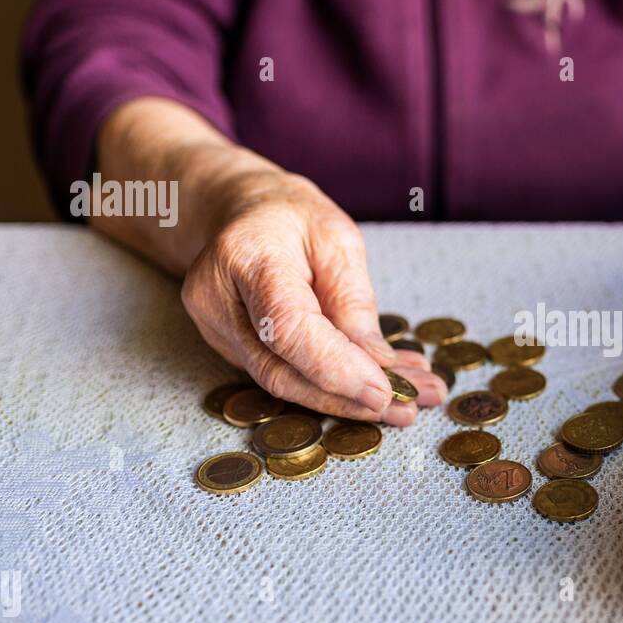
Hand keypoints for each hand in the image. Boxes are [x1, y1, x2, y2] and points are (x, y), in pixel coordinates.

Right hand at [181, 171, 446, 424]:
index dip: (336, 368)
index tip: (384, 393)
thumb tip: (378, 364)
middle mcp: (217, 299)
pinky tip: (376, 386)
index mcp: (246, 256)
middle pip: (281, 371)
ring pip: (282, 383)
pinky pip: (281, 375)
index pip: (288, 328)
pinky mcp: (227, 349)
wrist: (240, 213)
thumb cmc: (291, 218)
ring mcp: (215, 329)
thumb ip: (354, 300)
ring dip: (346, 401)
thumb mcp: (337, 239)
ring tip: (405, 402)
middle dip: (348, 399)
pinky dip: (330, 386)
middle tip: (407, 409)